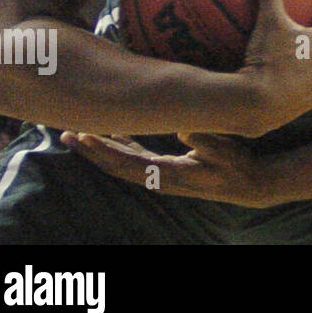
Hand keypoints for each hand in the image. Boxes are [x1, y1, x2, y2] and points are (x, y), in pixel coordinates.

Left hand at [61, 131, 275, 207]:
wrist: (246, 184)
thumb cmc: (237, 165)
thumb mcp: (226, 152)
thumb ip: (205, 141)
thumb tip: (182, 129)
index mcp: (168, 174)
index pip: (127, 163)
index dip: (104, 150)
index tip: (84, 135)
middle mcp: (158, 177)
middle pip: (115, 165)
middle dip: (90, 151)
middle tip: (65, 133)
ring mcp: (159, 174)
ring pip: (121, 162)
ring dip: (98, 149)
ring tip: (75, 133)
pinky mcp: (164, 169)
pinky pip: (133, 157)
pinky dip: (117, 146)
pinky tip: (110, 133)